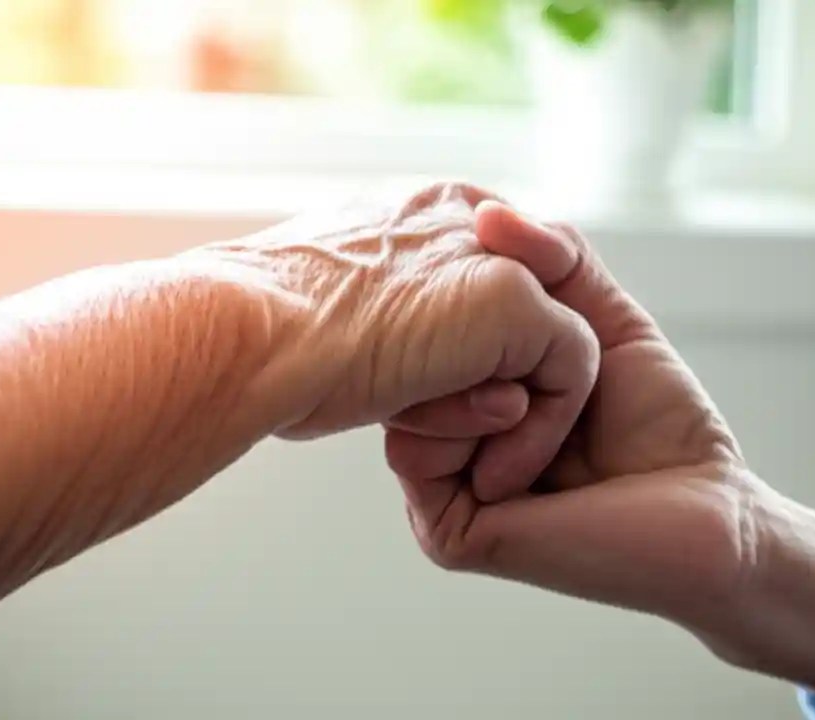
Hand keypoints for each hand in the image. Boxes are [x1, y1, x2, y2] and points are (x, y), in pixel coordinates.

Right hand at [0, 183, 598, 709]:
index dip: (477, 347)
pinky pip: (569, 372)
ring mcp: (497, 252)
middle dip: (505, 377)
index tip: (434, 400)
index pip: (486, 272)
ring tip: (465, 453)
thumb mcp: (323, 299)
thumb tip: (372, 344)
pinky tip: (489, 464)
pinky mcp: (516, 298)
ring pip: (552, 344)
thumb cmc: (259, 330)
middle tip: (449, 430)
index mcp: (418, 210)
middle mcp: (465, 214)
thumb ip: (375, 302)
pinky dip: (539, 426)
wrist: (245, 335)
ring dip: (518, 409)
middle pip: (527, 310)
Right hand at [386, 204, 814, 717]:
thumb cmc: (661, 422)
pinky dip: (473, 436)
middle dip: (467, 342)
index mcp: (474, 400)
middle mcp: (450, 444)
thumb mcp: (598, 318)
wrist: (708, 507)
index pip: (420, 335)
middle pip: (402, 367)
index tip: (485, 285)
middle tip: (530, 368)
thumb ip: (554, 257)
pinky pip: (414, 456)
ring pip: (402, 409)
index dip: (446, 298)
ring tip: (534, 411)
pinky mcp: (449, 530)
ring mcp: (444, 490)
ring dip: (478, 393)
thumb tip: (485, 209)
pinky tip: (525, 459)